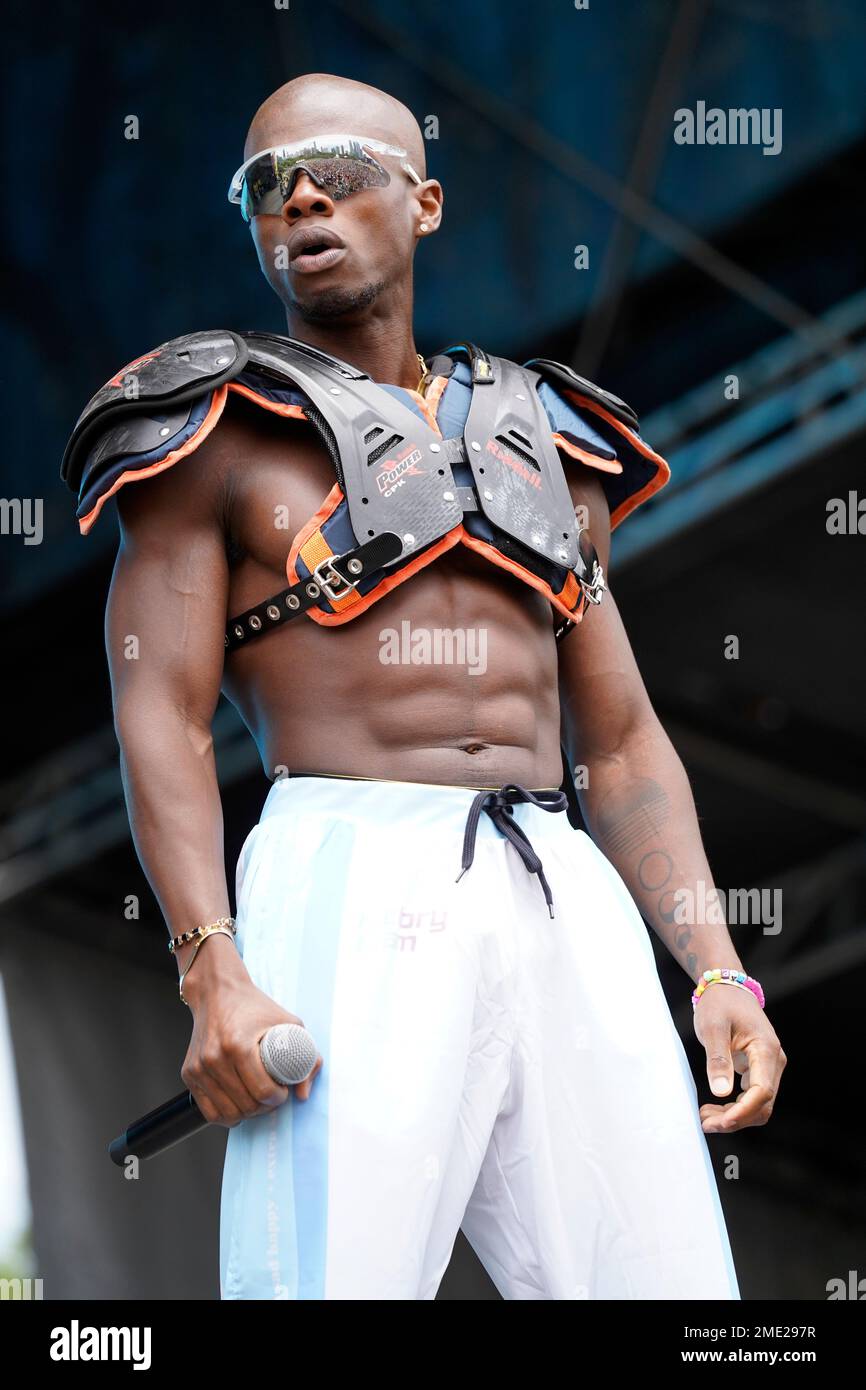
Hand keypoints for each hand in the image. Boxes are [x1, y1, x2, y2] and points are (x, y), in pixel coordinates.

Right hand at [180, 937, 323, 1125]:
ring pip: (228, 1114)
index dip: (278, 1098)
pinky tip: (238, 1104)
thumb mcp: (287, 1023)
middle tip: (272, 1094)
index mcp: (238, 1045)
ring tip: (256, 1099)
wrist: (216, 992)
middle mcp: (215, 1058)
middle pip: (247, 1106)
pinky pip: (209, 1111)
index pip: (263, 1092)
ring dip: (247, 1113)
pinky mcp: (189, 1073)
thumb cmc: (253, 1007)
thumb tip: (303, 1093)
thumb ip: (306, 1056)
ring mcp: (199, 1068)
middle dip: (265, 1107)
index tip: (282, 1090)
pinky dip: (226, 1115)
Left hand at [692, 983, 785, 1133]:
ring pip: (759, 1105)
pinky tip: (714, 1109)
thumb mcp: (713, 1028)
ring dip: (735, 1116)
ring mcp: (769, 1066)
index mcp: (766, 1049)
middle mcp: (774, 1061)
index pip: (762, 1091)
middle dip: (736, 1119)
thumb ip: (718, 1059)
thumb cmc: (719, 1004)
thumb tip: (721, 1093)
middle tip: (705, 1124)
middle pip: (762, 1104)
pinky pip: (753, 1096)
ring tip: (706, 1118)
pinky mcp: (760, 1069)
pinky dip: (735, 1108)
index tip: (720, 1121)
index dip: (743, 1111)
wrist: (727, 988)